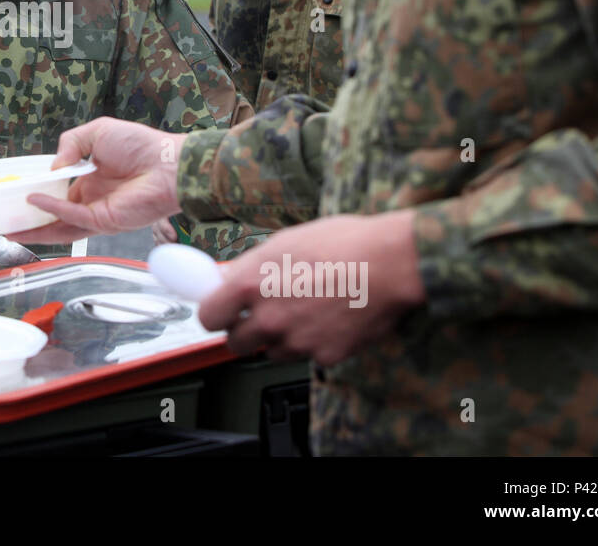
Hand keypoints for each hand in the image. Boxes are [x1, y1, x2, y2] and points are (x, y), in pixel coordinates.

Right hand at [16, 117, 187, 244]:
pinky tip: (35, 202)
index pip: (58, 195)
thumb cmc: (140, 145)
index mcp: (90, 181)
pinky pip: (72, 218)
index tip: (16, 194)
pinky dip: (52, 211)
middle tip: (5, 220)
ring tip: (8, 229)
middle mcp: (91, 200)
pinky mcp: (104, 221)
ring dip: (35, 229)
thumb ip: (70, 144)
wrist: (167, 162)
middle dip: (30, 222)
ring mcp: (97, 213)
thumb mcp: (97, 132)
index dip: (38, 196)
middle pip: (55, 217)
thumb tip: (51, 168)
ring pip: (59, 227)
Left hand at [198, 210, 425, 366]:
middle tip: (262, 314)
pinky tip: (329, 320)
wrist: (389, 264)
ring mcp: (296, 341)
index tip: (223, 311)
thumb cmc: (341, 243)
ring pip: (271, 352)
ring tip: (304, 313)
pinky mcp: (324, 356)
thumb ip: (251, 267)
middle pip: (235, 343)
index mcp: (250, 284)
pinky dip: (313, 344)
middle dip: (245, 330)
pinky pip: (307, 356)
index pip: (208, 316)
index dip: (216, 313)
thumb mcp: (284, 242)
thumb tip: (229, 278)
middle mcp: (267, 317)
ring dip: (279, 339)